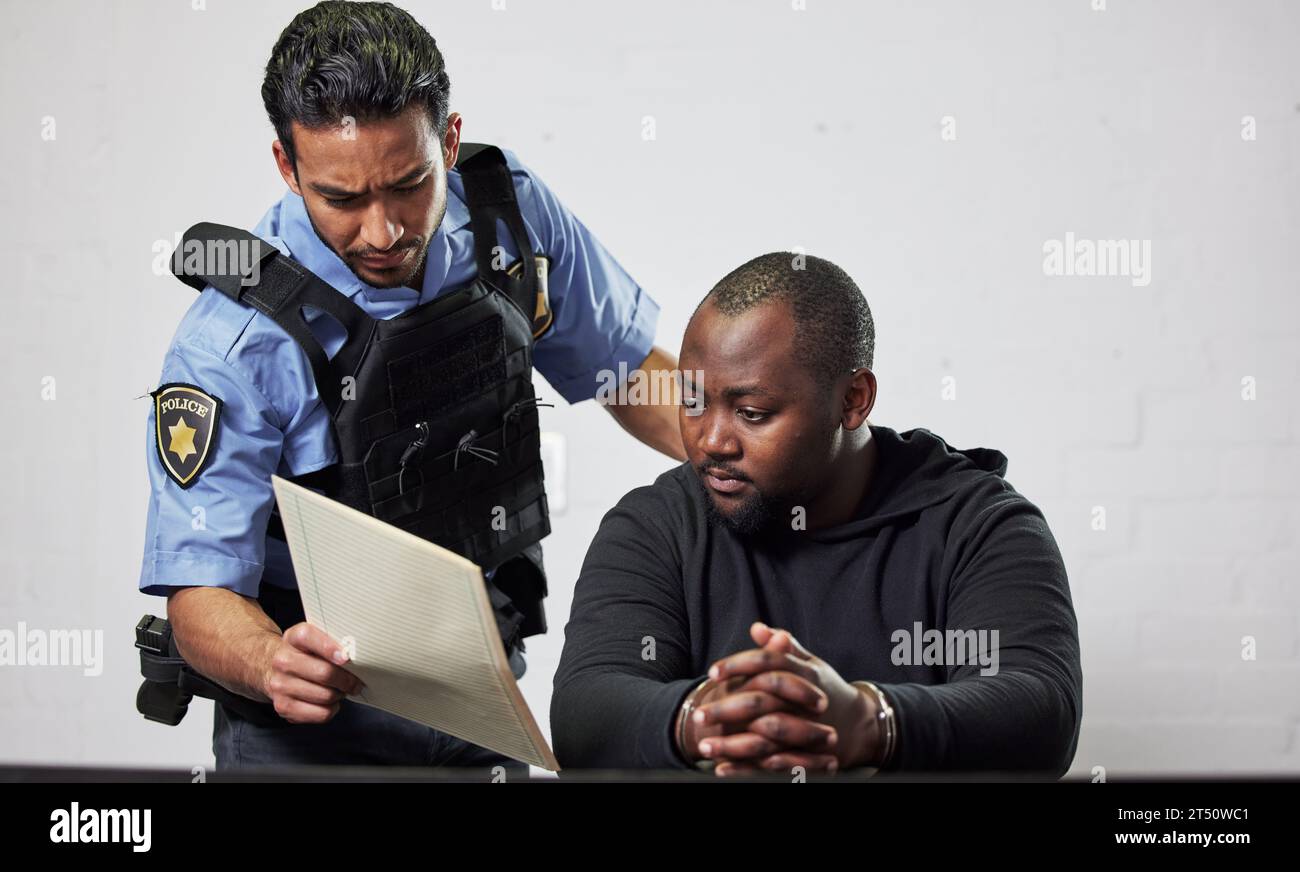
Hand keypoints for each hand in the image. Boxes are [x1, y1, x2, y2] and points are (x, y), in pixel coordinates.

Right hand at [262, 623, 363, 723]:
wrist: (275, 670)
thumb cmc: (305, 655)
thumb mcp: (316, 640)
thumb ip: (334, 642)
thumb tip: (358, 657)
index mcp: (293, 638)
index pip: (308, 637)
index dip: (329, 647)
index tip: (346, 658)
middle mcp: (282, 661)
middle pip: (324, 673)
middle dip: (347, 679)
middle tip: (356, 681)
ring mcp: (280, 685)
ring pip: (326, 696)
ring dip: (340, 694)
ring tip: (340, 689)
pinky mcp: (283, 707)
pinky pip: (321, 713)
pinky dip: (332, 709)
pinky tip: (329, 701)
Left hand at [697, 622, 880, 775]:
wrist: (860, 725)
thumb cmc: (826, 689)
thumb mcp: (810, 664)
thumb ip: (784, 647)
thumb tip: (757, 627)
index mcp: (806, 674)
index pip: (768, 664)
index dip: (738, 665)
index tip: (711, 672)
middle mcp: (806, 702)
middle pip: (762, 703)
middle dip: (727, 709)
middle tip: (699, 714)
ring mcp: (808, 731)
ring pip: (765, 738)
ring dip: (731, 745)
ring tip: (704, 747)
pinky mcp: (806, 758)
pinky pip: (773, 766)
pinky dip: (746, 769)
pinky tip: (722, 769)